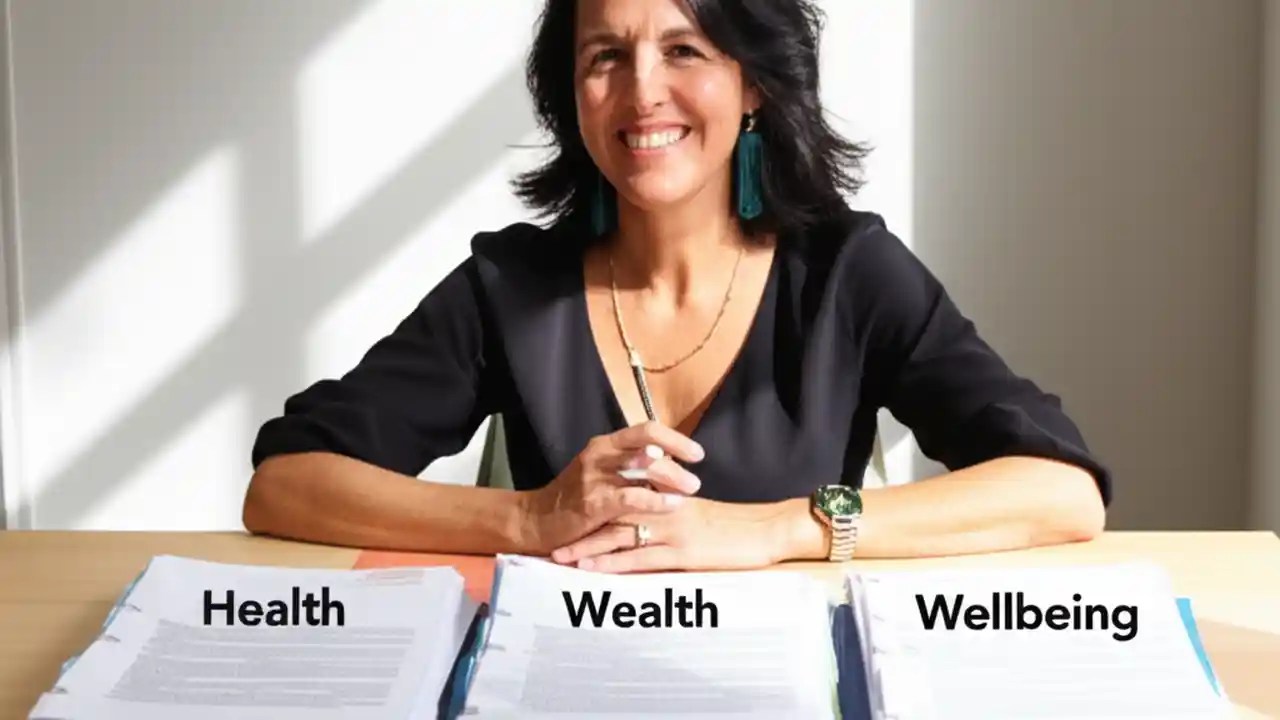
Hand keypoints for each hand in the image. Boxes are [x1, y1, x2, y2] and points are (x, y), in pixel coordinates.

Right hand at [520, 421, 704, 553]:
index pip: (646, 430)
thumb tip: (668, 462)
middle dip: (678, 462)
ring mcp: (595, 478)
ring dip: (673, 479)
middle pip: (650, 447)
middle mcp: (600, 455)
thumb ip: (629, 466)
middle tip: (695, 480)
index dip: (675, 439)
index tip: (697, 453)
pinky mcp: (594, 503)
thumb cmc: (574, 498)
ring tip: (690, 491)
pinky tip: (673, 505)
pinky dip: (657, 499)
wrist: (537, 520)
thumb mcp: (600, 473)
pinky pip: (633, 496)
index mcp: (604, 444)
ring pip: (645, 469)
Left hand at [549, 497, 795, 572]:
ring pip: (620, 536)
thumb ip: (675, 512)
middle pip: (614, 516)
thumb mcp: (701, 514)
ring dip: (588, 548)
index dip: (597, 507)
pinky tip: (592, 571)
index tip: (571, 518)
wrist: (768, 530)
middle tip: (553, 540)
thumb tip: (653, 519)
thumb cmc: (738, 526)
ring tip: (561, 558)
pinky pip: (640, 558)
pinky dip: (613, 564)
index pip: (626, 498)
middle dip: (582, 528)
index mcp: (671, 497)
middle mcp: (666, 509)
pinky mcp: (683, 552)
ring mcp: (673, 530)